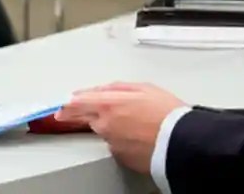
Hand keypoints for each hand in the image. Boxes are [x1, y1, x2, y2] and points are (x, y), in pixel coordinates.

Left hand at [53, 82, 185, 173]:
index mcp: (107, 104)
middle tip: (111, 112)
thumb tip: (102, 90)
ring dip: (112, 127)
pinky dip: (123, 140)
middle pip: (90, 119)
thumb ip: (117, 87)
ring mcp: (112, 143)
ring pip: (105, 132)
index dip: (68, 105)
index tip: (62, 106)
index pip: (76, 104)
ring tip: (136, 123)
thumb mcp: (143, 88)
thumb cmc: (166, 112)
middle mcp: (105, 125)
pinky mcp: (121, 157)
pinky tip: (139, 135)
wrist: (181, 140)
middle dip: (94, 114)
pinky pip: (117, 145)